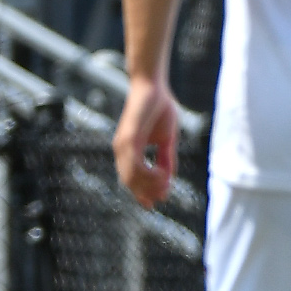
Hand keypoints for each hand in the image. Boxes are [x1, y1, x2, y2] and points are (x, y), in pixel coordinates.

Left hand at [113, 76, 176, 206]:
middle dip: (146, 192)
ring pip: (131, 175)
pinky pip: (135, 163)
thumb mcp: (166, 139)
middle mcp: (121, 149)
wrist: (152, 87)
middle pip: (129, 181)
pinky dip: (149, 173)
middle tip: (162, 198)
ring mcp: (123, 144)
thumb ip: (166, 157)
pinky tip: (162, 174)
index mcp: (128, 150)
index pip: (131, 178)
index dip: (142, 192)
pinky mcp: (128, 137)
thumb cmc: (158, 109)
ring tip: (165, 185)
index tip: (156, 202)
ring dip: (149, 184)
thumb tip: (169, 177)